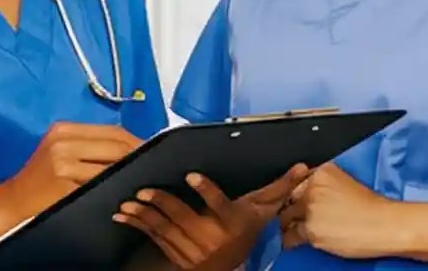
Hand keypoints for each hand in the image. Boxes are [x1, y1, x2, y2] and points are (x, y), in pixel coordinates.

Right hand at [0, 122, 142, 224]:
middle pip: (116, 145)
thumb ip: (91, 146)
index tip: (151, 153)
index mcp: (64, 129)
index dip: (137, 142)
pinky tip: (121, 193)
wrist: (11, 202)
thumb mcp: (61, 153)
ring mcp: (62, 162)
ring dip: (130, 174)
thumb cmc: (39, 180)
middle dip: (138, 157)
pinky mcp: (63, 184)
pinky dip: (115, 188)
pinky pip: (100, 184)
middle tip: (152, 169)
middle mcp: (63, 141)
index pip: (113, 131)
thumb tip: (133, 148)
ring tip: (140, 181)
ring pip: (111, 165)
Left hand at [115, 164, 309, 269]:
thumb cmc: (245, 231)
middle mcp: (211, 238)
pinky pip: (154, 238)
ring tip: (128, 203)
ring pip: (164, 229)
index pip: (220, 205)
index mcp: (232, 222)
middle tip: (144, 191)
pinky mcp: (175, 254)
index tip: (191, 175)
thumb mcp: (262, 211)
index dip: (206, 191)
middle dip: (163, 204)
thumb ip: (280, 188)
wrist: (229, 269)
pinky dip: (137, 226)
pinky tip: (123, 215)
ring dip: (144, 216)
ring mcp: (191, 249)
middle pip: (184, 218)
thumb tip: (304, 167)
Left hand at [279, 163, 400, 258]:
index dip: (297, 196)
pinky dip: (290, 240)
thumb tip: (313, 195)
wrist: (385, 225)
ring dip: (289, 224)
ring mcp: (310, 208)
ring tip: (290, 230)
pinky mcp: (311, 229)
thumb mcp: (347, 184)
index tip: (296, 203)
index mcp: (323, 173)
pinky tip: (291, 242)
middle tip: (292, 218)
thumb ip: (326, 186)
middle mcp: (313, 187)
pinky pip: (291, 235)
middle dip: (292, 209)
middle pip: (290, 198)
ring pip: (287, 216)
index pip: (298, 182)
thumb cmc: (374, 209)